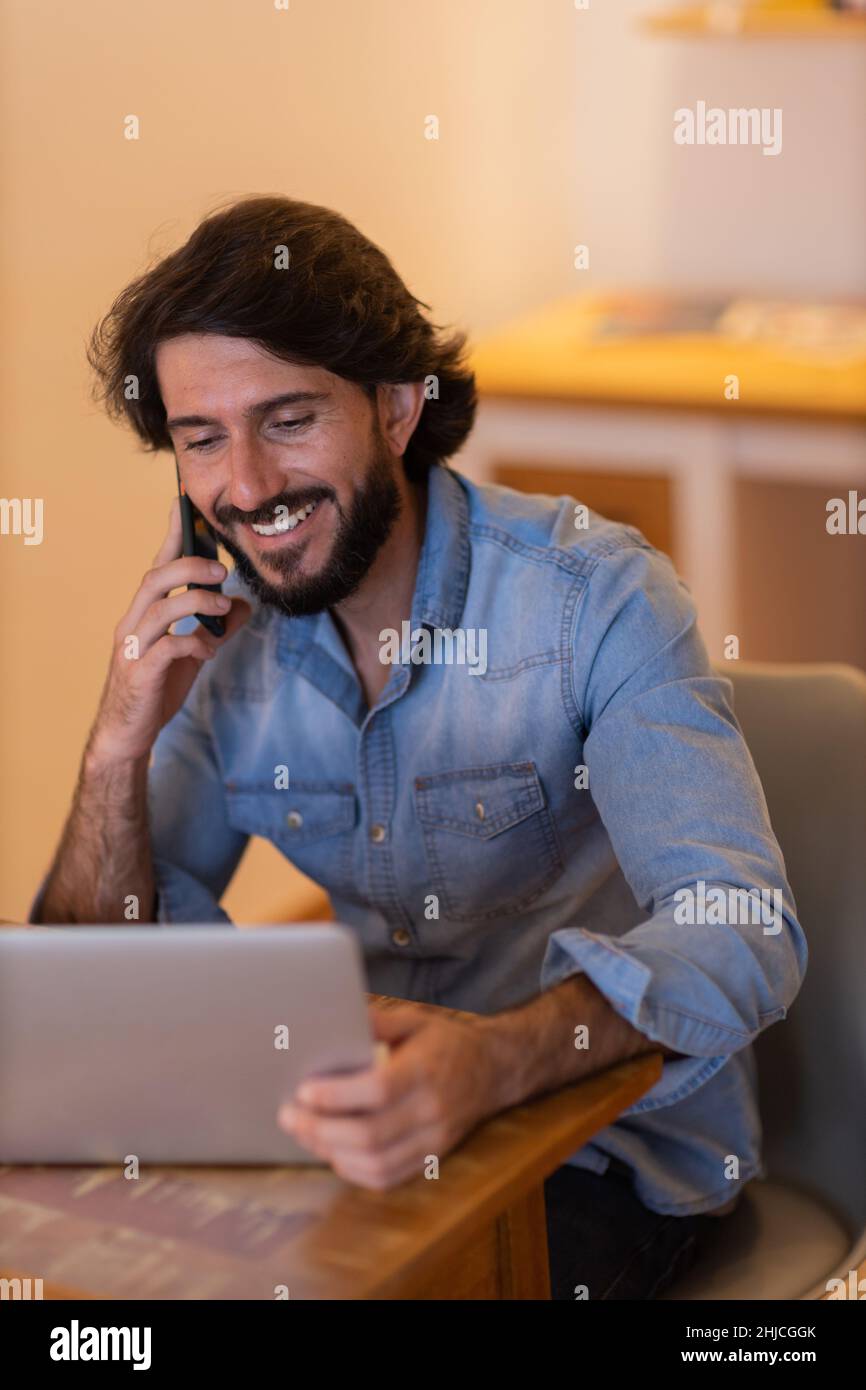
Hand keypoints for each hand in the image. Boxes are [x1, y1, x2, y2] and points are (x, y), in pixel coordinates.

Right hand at [88, 499, 249, 763]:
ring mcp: (133, 649)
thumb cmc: (156, 689)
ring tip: (223, 606)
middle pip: (153, 579)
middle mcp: (133, 625)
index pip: (156, 566)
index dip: (171, 536)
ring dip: (195, 600)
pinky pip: (166, 648)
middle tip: (222, 570)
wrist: (127, 734)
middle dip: (188, 567)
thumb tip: (245, 605)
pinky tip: (209, 650)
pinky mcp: (139, 674)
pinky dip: (193, 643)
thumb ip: (216, 629)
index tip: (184, 506)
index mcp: (143, 614)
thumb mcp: (193, 655)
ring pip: (158, 608)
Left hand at [277, 1002, 502, 1189]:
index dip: (336, 1095)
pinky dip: (354, 1171)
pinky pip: (387, 1177)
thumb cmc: (447, 1043)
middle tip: (288, 1116)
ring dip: (332, 1152)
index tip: (303, 1091)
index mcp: (426, 1070)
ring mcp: (434, 1140)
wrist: (493, 1071)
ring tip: (305, 1134)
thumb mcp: (416, 1020)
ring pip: (376, 1162)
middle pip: (370, 1133)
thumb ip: (377, 1021)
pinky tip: (333, 1152)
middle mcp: (432, 1109)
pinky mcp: (432, 1159)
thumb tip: (336, 1016)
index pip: (377, 1090)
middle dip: (321, 1129)